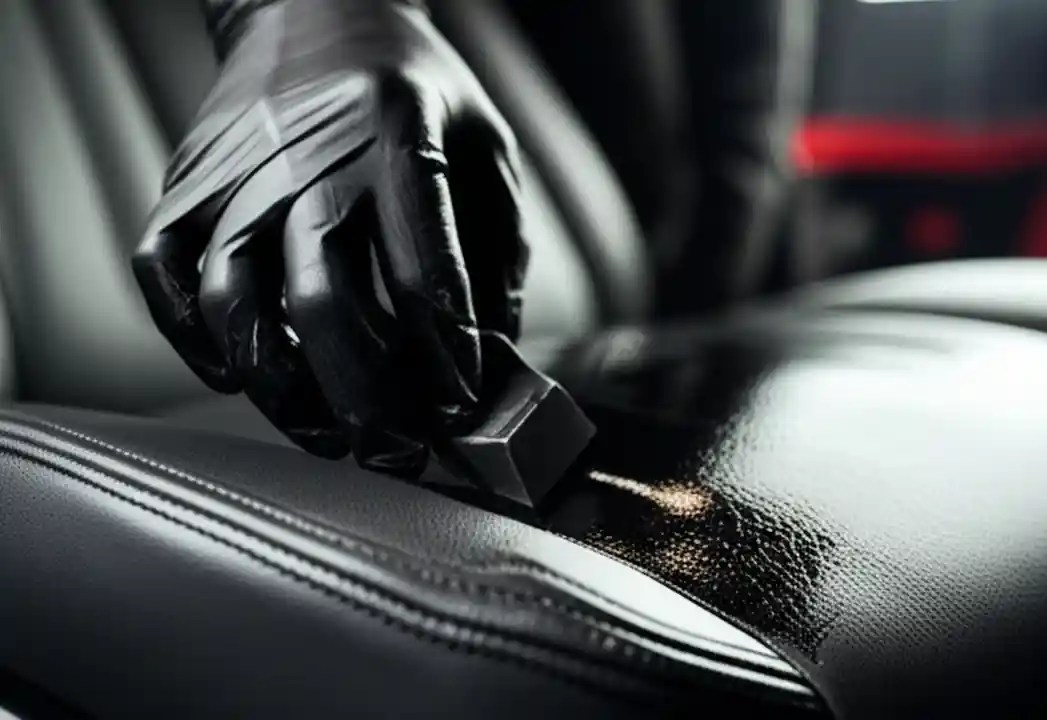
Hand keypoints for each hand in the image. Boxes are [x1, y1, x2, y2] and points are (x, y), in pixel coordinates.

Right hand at [134, 0, 528, 477]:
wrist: (315, 10)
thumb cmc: (417, 94)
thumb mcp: (484, 149)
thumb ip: (494, 253)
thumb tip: (492, 364)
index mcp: (403, 137)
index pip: (425, 263)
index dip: (446, 348)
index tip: (460, 401)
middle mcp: (313, 155)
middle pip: (324, 299)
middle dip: (365, 396)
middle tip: (394, 448)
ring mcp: (238, 171)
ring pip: (233, 300)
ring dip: (279, 385)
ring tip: (323, 430)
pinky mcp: (187, 184)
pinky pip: (163, 273)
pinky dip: (192, 338)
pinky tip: (239, 373)